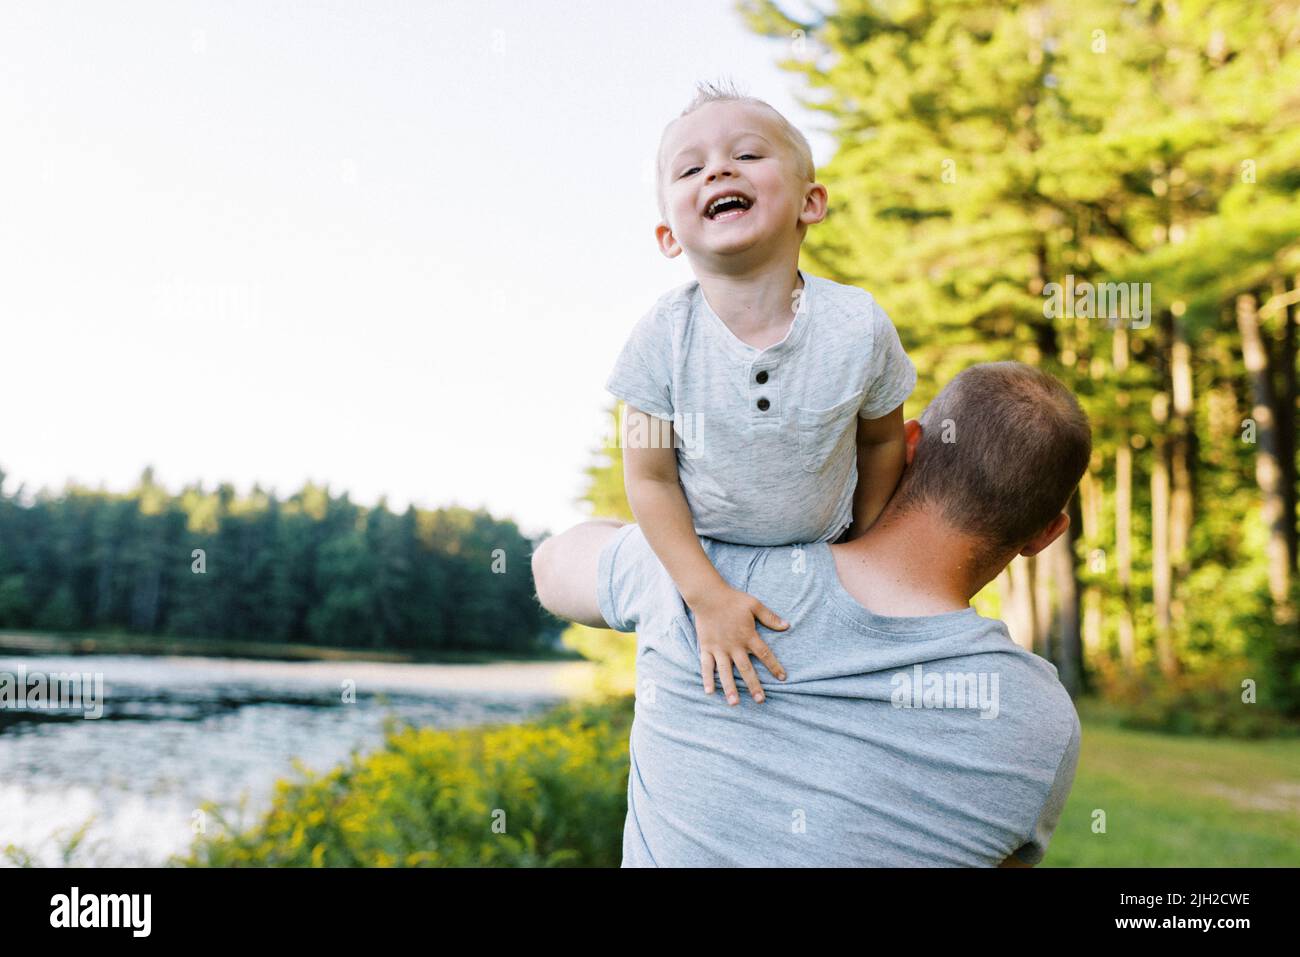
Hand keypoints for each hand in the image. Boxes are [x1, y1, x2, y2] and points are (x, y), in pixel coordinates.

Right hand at [690, 585, 788, 705]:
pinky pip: (706, 666)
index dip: (774, 666)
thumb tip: (787, 625)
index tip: (782, 678)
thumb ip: (770, 617)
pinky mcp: (706, 647)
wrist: (708, 595)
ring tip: (734, 703)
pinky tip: (710, 691)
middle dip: (754, 685)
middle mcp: (734, 646)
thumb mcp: (754, 605)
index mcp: (748, 636)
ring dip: (730, 688)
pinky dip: (707, 678)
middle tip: (760, 700)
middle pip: (746, 669)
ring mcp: (719, 648)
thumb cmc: (732, 600)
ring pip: (725, 672)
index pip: (764, 654)